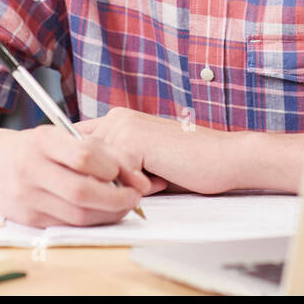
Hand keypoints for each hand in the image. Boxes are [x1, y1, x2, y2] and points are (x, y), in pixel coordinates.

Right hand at [0, 124, 160, 227]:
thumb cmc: (33, 148)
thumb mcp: (59, 136)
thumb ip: (98, 148)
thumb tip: (134, 172)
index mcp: (42, 141)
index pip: (85, 155)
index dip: (115, 165)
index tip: (131, 171)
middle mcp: (31, 169)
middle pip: (82, 191)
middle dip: (117, 197)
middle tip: (135, 196)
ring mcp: (28, 197)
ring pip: (78, 214)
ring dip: (109, 213)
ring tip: (123, 205)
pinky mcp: (29, 219)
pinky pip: (69, 225)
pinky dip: (92, 221)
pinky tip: (102, 212)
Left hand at [75, 106, 233, 194]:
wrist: (224, 158)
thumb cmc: (188, 165)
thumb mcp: (144, 162)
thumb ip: (116, 163)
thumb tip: (84, 181)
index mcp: (118, 120)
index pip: (78, 143)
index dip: (83, 166)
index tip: (98, 180)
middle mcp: (117, 118)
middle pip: (85, 162)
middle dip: (108, 181)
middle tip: (148, 178)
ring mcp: (124, 126)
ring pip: (100, 172)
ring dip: (126, 183)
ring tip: (157, 175)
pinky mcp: (133, 140)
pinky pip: (117, 177)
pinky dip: (140, 186)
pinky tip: (164, 175)